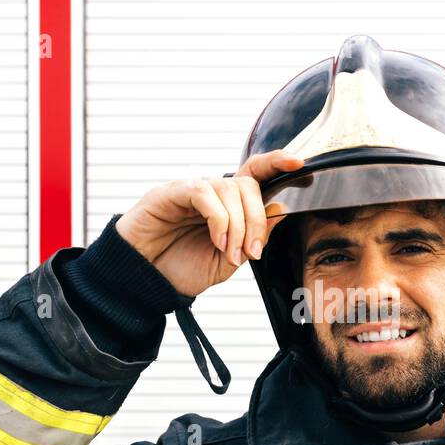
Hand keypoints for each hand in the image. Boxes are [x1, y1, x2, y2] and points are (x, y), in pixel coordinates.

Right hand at [114, 150, 303, 297]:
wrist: (144, 281)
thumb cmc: (180, 269)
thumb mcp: (227, 261)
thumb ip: (253, 239)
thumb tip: (279, 212)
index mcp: (228, 207)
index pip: (256, 175)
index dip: (277, 163)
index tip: (300, 164)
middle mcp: (212, 193)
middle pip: (249, 184)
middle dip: (257, 219)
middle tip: (251, 252)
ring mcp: (191, 190)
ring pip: (228, 189)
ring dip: (237, 225)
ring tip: (228, 253)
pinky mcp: (170, 192)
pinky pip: (203, 193)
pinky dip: (218, 218)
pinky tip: (216, 240)